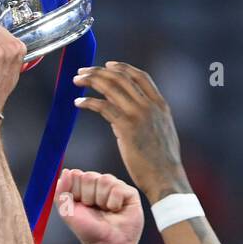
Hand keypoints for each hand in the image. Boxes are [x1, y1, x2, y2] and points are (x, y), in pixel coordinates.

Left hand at [55, 169, 143, 243]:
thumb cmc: (87, 230)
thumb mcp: (67, 212)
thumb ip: (60, 193)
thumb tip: (66, 171)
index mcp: (84, 187)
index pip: (77, 174)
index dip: (76, 191)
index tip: (80, 205)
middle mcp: (100, 185)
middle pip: (89, 176)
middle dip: (88, 196)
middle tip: (93, 209)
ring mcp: (115, 187)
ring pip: (104, 180)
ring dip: (101, 200)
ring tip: (105, 211)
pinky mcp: (129, 193)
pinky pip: (118, 188)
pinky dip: (114, 203)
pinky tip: (116, 211)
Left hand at [73, 62, 189, 203]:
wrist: (166, 178)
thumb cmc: (161, 162)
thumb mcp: (159, 133)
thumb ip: (145, 119)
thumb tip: (124, 115)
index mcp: (161, 105)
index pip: (141, 77)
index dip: (122, 68)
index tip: (107, 65)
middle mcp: (150, 105)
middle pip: (122, 78)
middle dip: (99, 71)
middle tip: (83, 71)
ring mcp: (139, 115)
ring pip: (111, 87)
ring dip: (91, 81)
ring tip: (76, 81)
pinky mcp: (127, 127)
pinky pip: (103, 107)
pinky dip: (88, 102)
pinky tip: (78, 102)